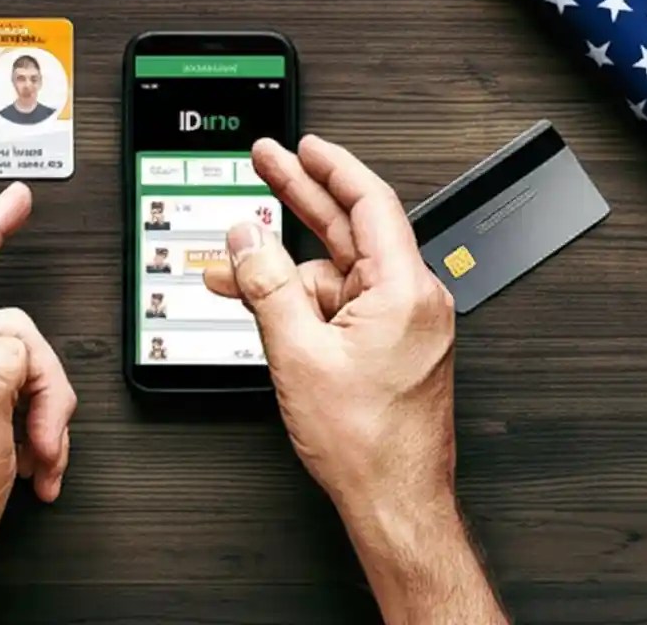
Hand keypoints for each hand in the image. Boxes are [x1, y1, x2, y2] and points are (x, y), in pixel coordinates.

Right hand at [205, 135, 506, 623]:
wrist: (394, 500)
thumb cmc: (368, 443)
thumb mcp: (299, 354)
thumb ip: (268, 285)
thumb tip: (248, 238)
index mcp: (404, 290)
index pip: (369, 202)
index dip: (332, 166)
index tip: (304, 145)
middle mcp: (412, 301)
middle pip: (351, 230)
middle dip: (302, 198)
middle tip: (266, 163)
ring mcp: (403, 325)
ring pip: (337, 277)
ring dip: (285, 270)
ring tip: (234, 269)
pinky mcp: (391, 348)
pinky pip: (342, 308)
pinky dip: (302, 303)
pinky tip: (265, 306)